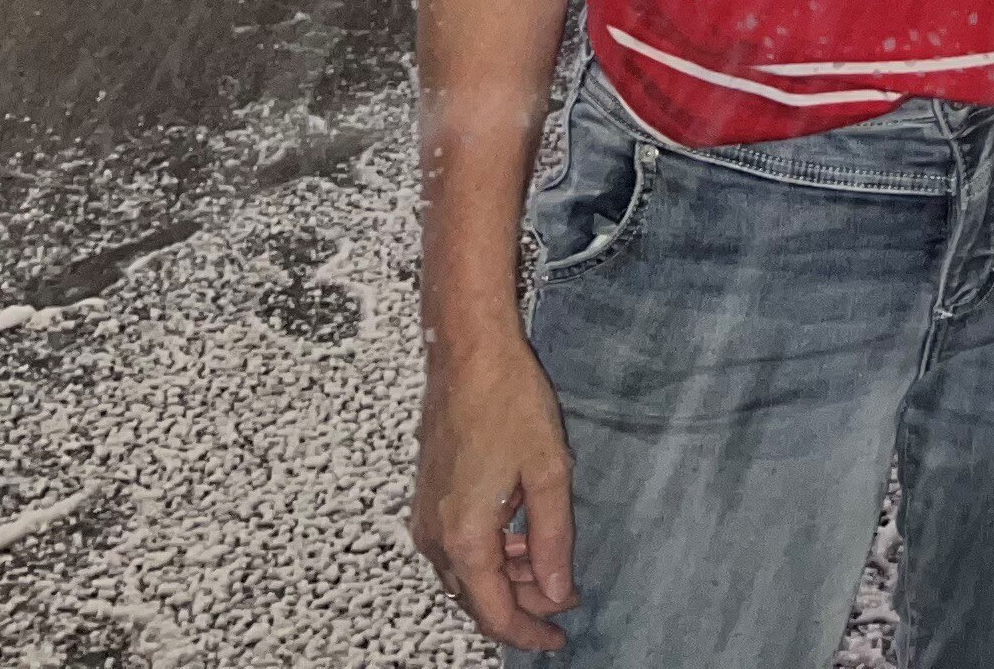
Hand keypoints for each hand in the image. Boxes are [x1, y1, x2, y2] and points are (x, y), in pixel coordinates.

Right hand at [410, 331, 578, 650]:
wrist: (467, 352)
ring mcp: (428, 516)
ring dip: (509, 577)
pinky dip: (492, 552)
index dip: (529, 632)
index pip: (495, 612)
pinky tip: (523, 534)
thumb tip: (556, 590)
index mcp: (464, 536)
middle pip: (477, 598)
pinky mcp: (430, 497)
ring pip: (468, 573)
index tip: (558, 640)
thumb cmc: (507, 401)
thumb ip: (553, 539)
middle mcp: (436, 535)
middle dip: (522, 605)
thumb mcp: (548, 472)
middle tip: (565, 598)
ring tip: (551, 563)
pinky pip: (459, 545)